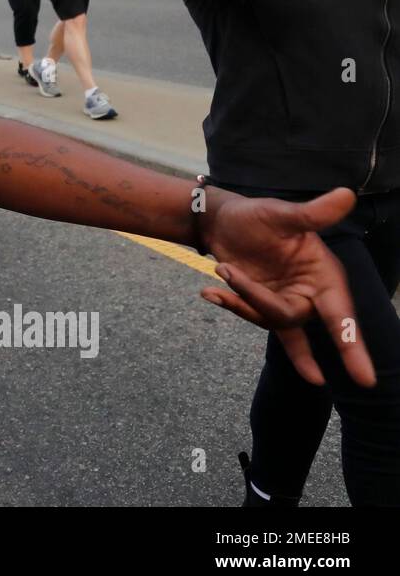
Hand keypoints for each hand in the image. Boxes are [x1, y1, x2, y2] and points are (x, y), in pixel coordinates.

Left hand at [198, 186, 374, 387]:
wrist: (226, 220)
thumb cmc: (259, 215)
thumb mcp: (282, 214)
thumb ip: (312, 214)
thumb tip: (345, 195)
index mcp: (325, 275)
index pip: (341, 316)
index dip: (352, 347)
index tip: (365, 381)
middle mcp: (309, 293)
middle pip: (290, 317)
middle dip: (258, 299)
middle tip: (229, 270)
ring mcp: (284, 301)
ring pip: (268, 320)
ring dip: (240, 298)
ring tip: (220, 265)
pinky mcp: (260, 304)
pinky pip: (251, 316)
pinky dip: (232, 307)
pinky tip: (209, 293)